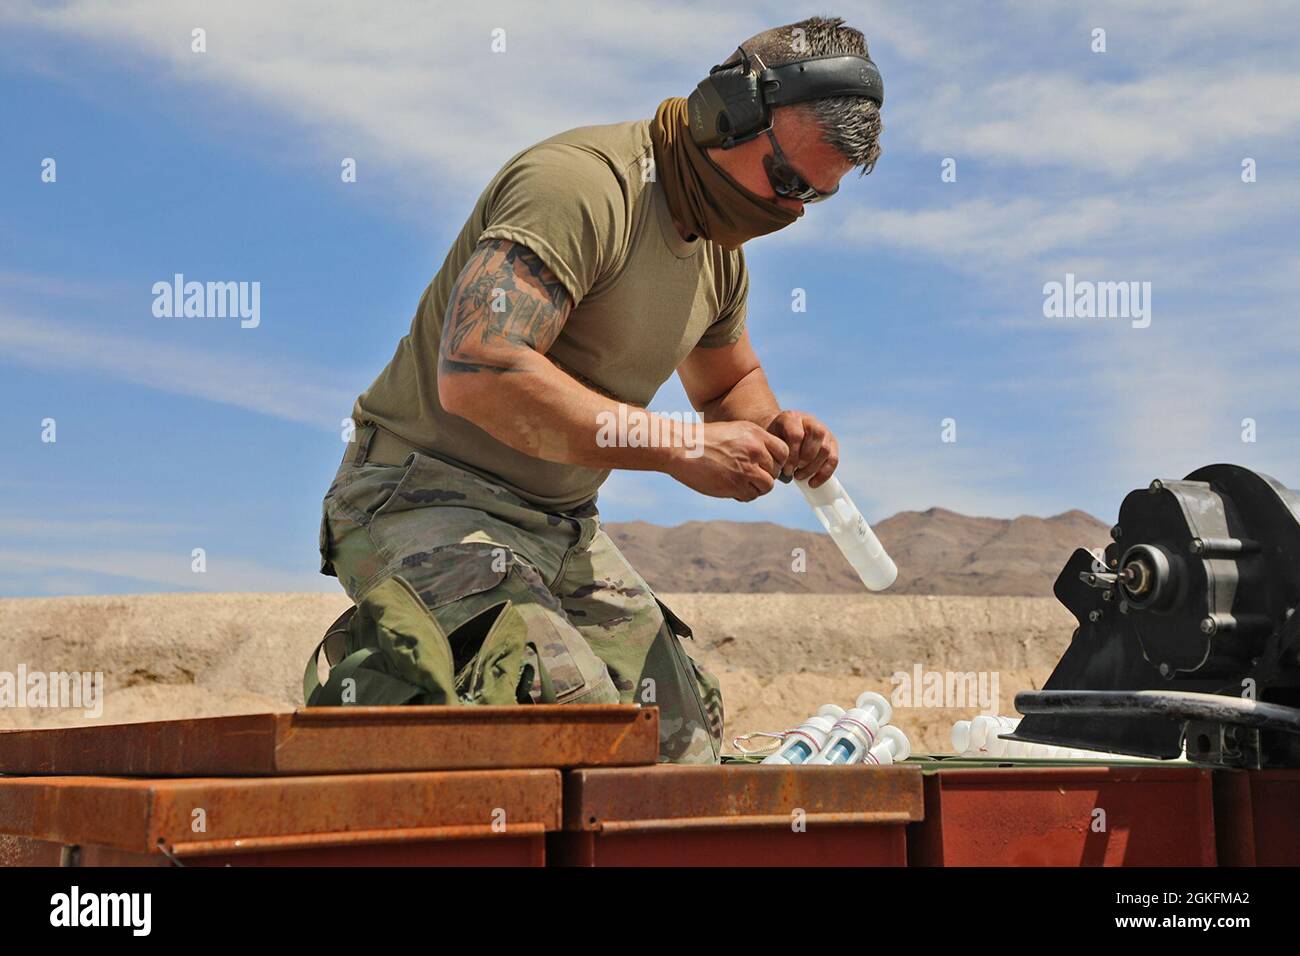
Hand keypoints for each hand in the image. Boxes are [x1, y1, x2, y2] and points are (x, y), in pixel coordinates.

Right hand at [666, 420, 789, 500]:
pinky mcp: (735, 484)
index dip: (776, 461)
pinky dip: (743, 495)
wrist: (681, 447)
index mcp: (755, 434)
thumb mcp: (734, 431)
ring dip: (756, 488)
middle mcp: (754, 450)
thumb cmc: (705, 440)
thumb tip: (770, 461)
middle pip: (775, 471)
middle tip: (748, 476)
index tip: (765, 465)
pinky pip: (751, 495)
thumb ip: (754, 443)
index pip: (783, 452)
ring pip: (767, 486)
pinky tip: (730, 488)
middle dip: (764, 476)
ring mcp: (746, 468)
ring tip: (740, 483)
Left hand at [766, 410, 838, 487]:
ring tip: (799, 476)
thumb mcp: (771, 441)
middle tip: (793, 473)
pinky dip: (824, 474)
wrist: (782, 432)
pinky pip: (833, 460)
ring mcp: (824, 431)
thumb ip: (776, 454)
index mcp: (792, 418)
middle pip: (813, 442)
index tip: (786, 470)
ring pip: (825, 450)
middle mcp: (810, 421)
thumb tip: (787, 476)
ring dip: (812, 468)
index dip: (792, 456)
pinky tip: (813, 483)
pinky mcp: (832, 442)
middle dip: (803, 463)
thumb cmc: (775, 439)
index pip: (796, 436)